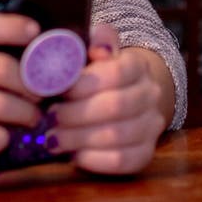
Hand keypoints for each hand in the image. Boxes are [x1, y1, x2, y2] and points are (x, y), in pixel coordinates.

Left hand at [45, 24, 167, 174]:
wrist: (127, 93)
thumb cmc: (97, 71)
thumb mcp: (92, 49)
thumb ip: (92, 40)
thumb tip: (92, 47)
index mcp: (137, 65)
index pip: (115, 73)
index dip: (84, 84)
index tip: (58, 89)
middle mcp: (150, 95)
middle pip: (116, 106)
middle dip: (76, 114)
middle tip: (49, 117)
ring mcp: (152, 126)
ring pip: (118, 136)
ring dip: (79, 138)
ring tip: (53, 138)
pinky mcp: (146, 152)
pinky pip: (123, 161)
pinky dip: (94, 159)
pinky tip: (72, 154)